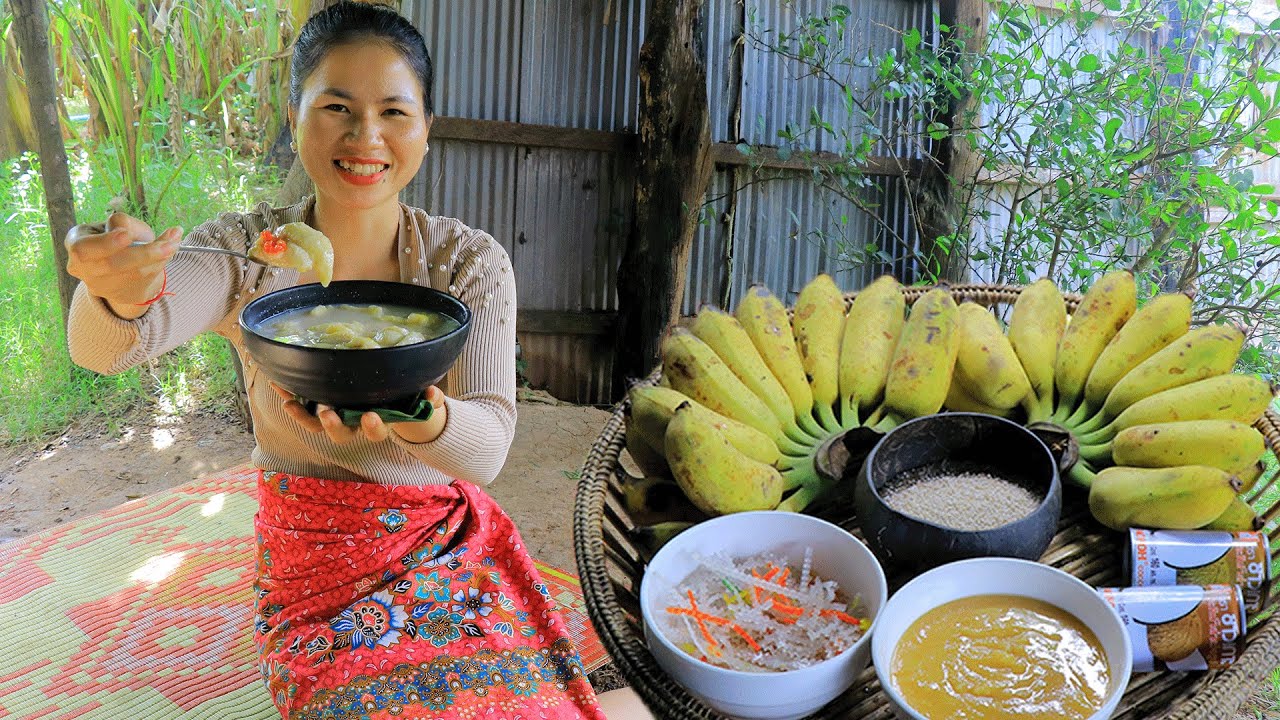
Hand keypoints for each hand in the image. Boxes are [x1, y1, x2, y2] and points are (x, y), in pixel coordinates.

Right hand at [65, 213, 182, 318]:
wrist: (122, 264)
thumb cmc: (118, 237)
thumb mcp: (118, 224)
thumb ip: (123, 223)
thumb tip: (130, 230)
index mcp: (76, 242)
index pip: (84, 249)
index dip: (105, 244)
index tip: (126, 235)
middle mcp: (83, 268)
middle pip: (111, 265)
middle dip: (141, 254)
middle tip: (167, 244)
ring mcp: (100, 285)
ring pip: (132, 275)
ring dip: (158, 258)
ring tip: (175, 242)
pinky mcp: (120, 295)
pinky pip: (143, 281)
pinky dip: (160, 265)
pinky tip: (172, 249)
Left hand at [271, 383, 447, 444]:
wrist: (396, 405)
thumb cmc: (410, 402)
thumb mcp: (424, 401)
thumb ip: (431, 399)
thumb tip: (434, 394)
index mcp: (380, 425)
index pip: (375, 431)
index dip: (372, 427)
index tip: (371, 416)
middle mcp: (355, 426)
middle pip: (342, 434)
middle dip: (334, 425)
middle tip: (328, 412)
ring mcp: (338, 419)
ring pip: (318, 426)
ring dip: (303, 416)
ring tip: (291, 403)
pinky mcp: (323, 408)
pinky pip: (304, 409)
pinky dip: (291, 400)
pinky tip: (279, 386)